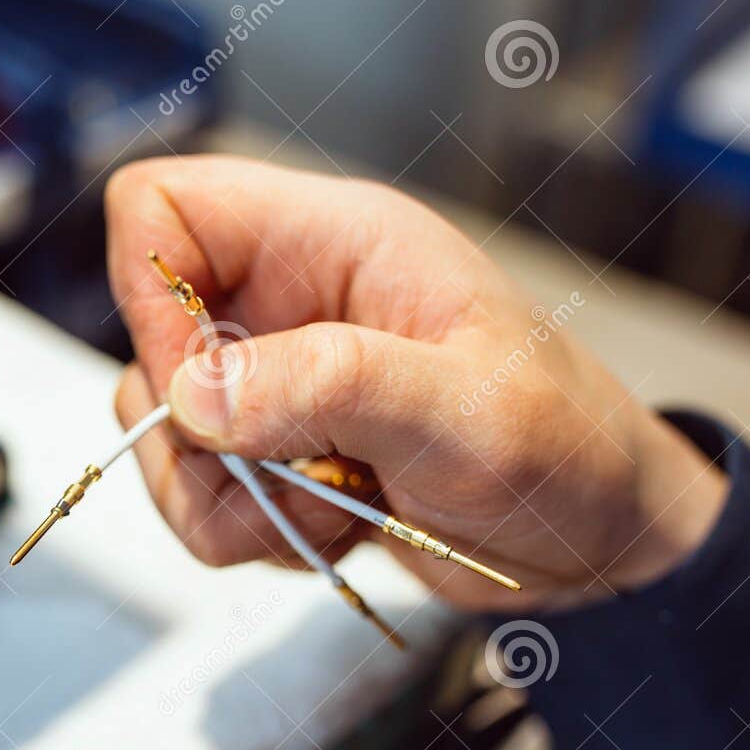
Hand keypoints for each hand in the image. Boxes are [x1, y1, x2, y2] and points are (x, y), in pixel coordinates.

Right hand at [105, 155, 728, 612]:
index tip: (199, 391)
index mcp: (332, 239)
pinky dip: (251, 532)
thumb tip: (196, 395)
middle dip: (201, 436)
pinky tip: (333, 525)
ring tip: (331, 504)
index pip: (163, 207)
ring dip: (231, 499)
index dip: (151, 296)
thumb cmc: (569, 449)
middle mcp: (287, 303)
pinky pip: (199, 497)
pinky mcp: (276, 454)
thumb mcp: (467, 412)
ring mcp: (276, 382)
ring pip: (167, 435)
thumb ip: (332, 385)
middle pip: (149, 342)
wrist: (599, 541)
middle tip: (289, 467)